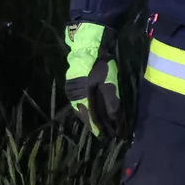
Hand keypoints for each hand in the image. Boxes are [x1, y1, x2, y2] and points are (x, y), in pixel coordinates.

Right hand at [65, 22, 121, 137]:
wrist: (89, 47)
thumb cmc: (100, 66)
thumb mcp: (109, 84)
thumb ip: (111, 103)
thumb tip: (113, 120)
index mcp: (81, 97)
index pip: (91, 118)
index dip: (100, 128)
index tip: (107, 137)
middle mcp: (73, 97)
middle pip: (85, 115)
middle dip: (96, 125)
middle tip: (106, 134)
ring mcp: (71, 91)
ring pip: (81, 109)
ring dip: (91, 118)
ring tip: (100, 125)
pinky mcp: (73, 86)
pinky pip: (79, 103)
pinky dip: (87, 109)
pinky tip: (92, 112)